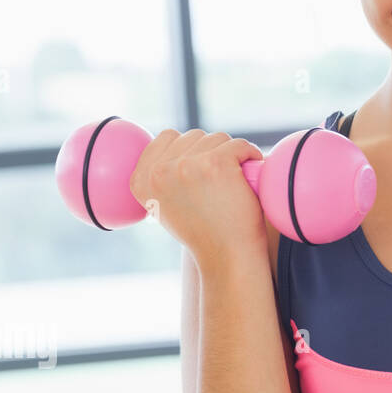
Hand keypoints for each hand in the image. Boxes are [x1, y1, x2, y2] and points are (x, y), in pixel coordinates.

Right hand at [128, 128, 268, 267]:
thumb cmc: (205, 232)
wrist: (227, 256)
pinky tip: (251, 172)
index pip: (166, 137)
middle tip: (223, 180)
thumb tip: (174, 140)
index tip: (204, 168)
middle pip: (194, 136)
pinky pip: (239, 144)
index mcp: (140, 181)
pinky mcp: (216, 162)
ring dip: (232, 154)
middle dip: (212, 152)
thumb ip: (164, 175)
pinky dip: (250, 155)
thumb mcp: (167, 204)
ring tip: (235, 181)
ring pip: (217, 138)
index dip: (191, 148)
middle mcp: (158, 171)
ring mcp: (186, 165)